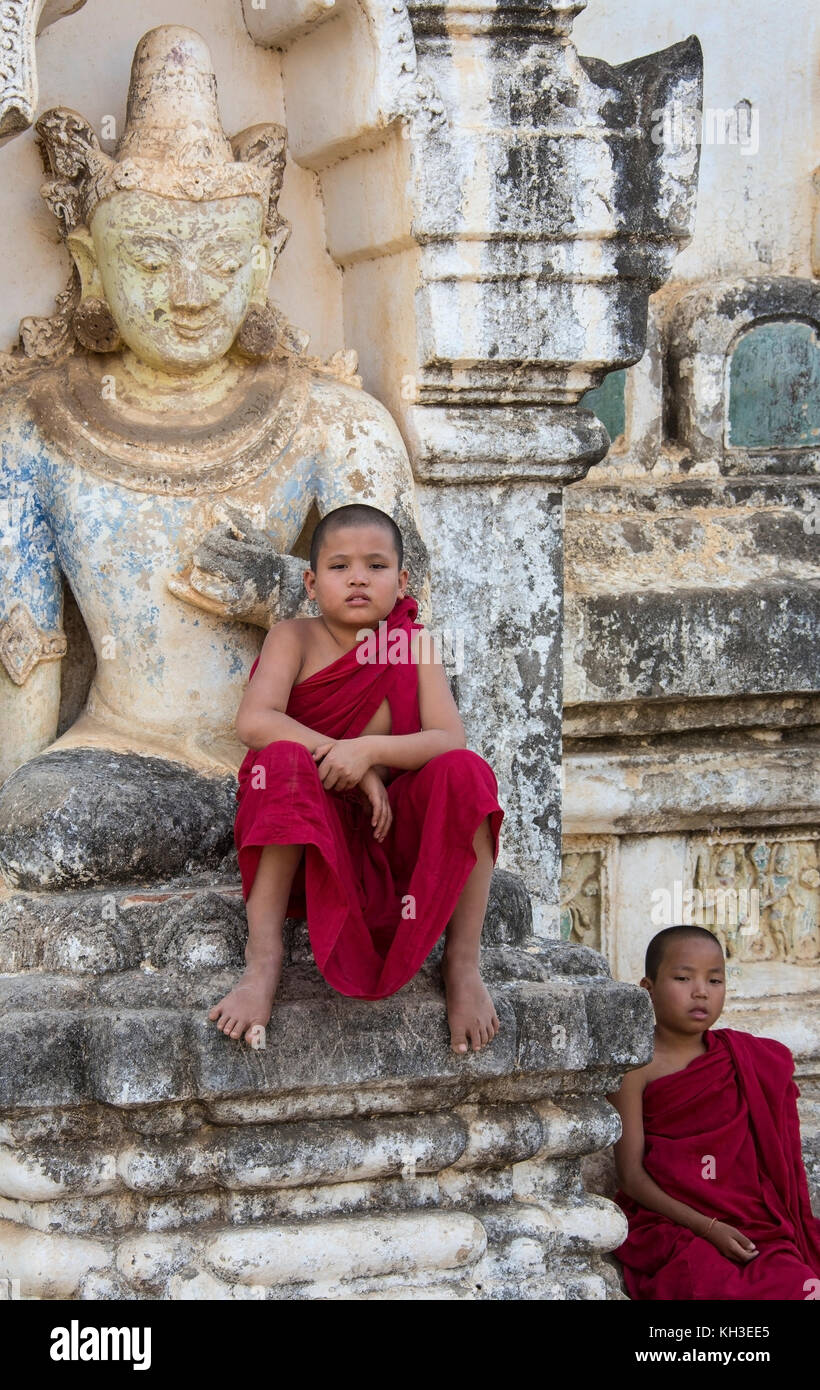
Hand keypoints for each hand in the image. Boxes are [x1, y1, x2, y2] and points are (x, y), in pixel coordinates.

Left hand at [167, 502, 282, 627]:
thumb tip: (219, 508)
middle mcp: (244, 575)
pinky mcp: (229, 610)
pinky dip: (185, 591)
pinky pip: (200, 600)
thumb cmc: (266, 566)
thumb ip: (241, 525)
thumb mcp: (259, 543)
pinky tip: (173, 584)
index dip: (213, 536)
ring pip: (199, 579)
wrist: (283, 599)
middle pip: (205, 558)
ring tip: (202, 568)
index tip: (217, 537)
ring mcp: (236, 594)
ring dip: (197, 571)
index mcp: (252, 555)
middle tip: (206, 552)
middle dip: (202, 552)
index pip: (217, 541)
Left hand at [313, 738, 373, 790]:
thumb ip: (320, 750)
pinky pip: (346, 788)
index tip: (322, 775)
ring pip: (336, 788)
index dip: (319, 777)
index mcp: (330, 760)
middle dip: (327, 783)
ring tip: (338, 778)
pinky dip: (345, 785)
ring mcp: (347, 775)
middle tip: (329, 778)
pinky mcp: (354, 779)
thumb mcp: (333, 745)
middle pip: (326, 785)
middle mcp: (338, 768)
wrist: (367, 749)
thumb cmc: (348, 746)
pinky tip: (346, 778)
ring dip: (336, 785)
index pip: (319, 777)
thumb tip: (312, 759)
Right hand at [358, 768, 392, 841]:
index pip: (387, 815)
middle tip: (378, 840)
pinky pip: (378, 807)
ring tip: (376, 836)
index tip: (378, 836)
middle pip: (388, 817)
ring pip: (384, 815)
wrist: (359, 765)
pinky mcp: (376, 793)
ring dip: (380, 827)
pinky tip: (372, 825)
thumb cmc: (360, 778)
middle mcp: (384, 797)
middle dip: (384, 830)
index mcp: (382, 797)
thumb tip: (367, 814)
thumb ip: (366, 804)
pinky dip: (376, 817)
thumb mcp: (363, 794)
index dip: (383, 826)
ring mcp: (381, 795)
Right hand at [704, 1221, 757, 1262]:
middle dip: (750, 1256)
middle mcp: (730, 1255)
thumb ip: (744, 1240)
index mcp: (733, 1249)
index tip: (758, 1251)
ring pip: (739, 1259)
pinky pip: (735, 1257)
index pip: (746, 1257)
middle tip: (754, 1249)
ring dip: (745, 1256)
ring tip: (748, 1248)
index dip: (753, 1256)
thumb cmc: (721, 1229)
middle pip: (743, 1260)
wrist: (707, 1229)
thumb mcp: (734, 1232)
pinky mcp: (724, 1253)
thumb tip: (753, 1248)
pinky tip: (740, 1248)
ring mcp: (726, 1255)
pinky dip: (740, 1255)